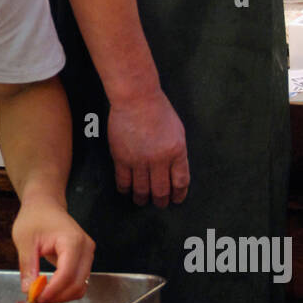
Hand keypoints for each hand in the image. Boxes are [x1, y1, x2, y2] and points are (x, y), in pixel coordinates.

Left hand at [12, 195, 94, 302]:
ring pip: (80, 286)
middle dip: (57, 296)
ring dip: (62, 295)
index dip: (52, 290)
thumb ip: (28, 266)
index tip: (36, 297)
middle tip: (37, 299)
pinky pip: (79, 281)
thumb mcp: (25, 241)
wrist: (45, 205)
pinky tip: (50, 289)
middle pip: (77, 284)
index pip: (67, 274)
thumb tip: (29, 290)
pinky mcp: (85, 259)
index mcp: (72, 241)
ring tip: (42, 294)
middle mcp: (86, 248)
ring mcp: (88, 254)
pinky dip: (66, 290)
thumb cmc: (35, 217)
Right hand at [107, 90, 188, 206]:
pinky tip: (126, 190)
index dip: (178, 194)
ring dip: (142, 198)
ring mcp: (139, 160)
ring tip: (142, 200)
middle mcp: (159, 159)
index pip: (180, 181)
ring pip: (141, 189)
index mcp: (177, 152)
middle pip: (161, 190)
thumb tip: (174, 171)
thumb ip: (177, 152)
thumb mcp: (177, 131)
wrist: (136, 98)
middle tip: (159, 204)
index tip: (176, 200)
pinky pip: (123, 181)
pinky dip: (125, 189)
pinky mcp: (122, 157)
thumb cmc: (158, 109)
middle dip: (161, 201)